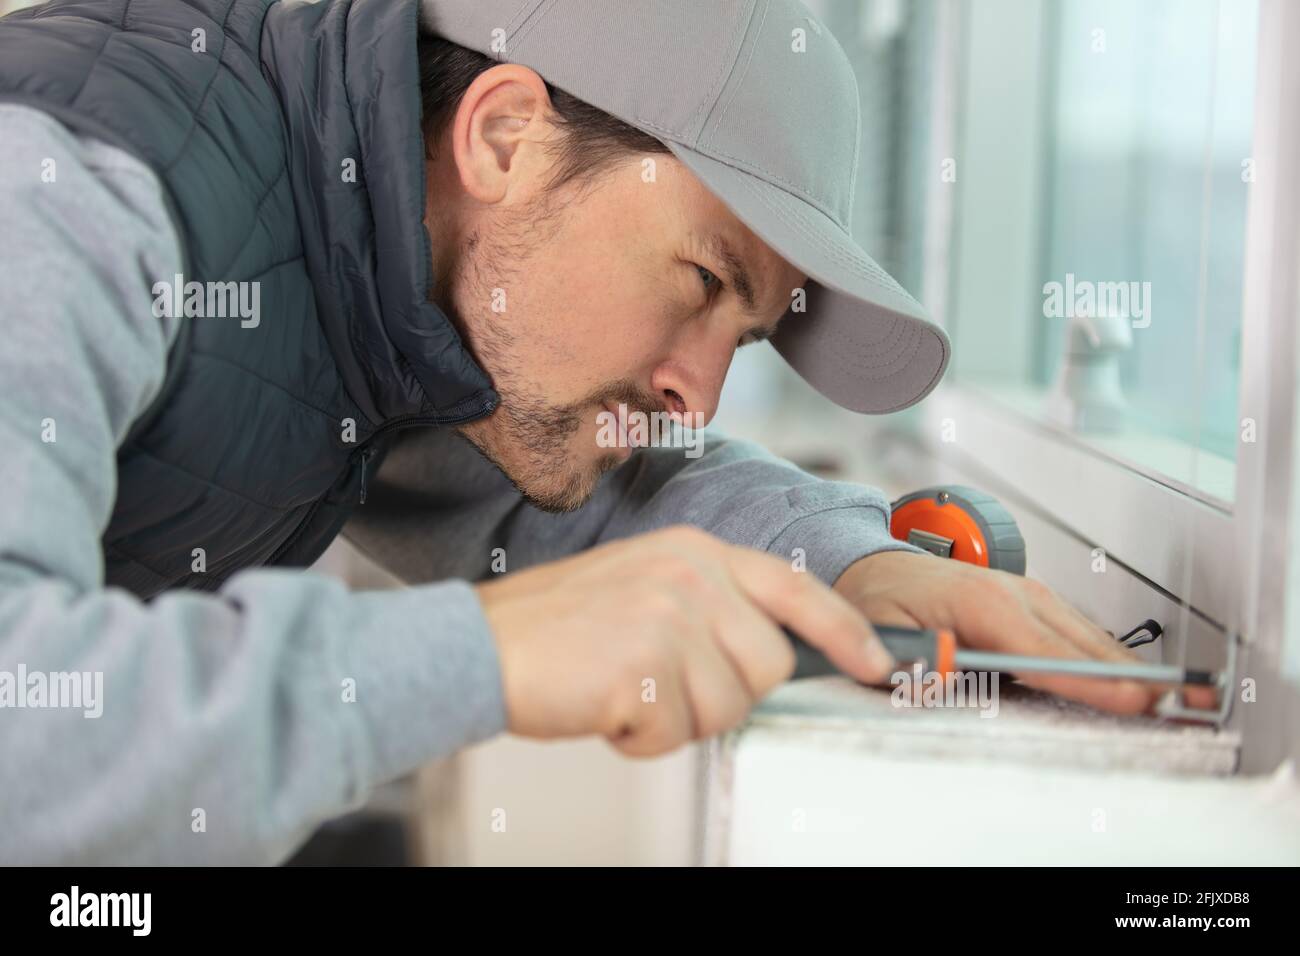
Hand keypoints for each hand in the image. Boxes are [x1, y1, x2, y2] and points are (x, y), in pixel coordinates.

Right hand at [477, 526, 893, 755]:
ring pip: (726, 707)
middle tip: (660, 686)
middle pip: (767, 665)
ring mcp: (669, 614)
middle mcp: (689, 574)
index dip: (843, 631)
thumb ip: (709, 606)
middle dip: (722, 695)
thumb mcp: (644, 586)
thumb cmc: (555, 627)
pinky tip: (604, 704)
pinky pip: (675, 733)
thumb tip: (767, 652)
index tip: (872, 662)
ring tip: (623, 689)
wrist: (480, 643)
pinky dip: (639, 738)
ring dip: (675, 719)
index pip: (793, 588)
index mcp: (693, 550)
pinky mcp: (646, 661)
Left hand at [834, 550, 1215, 714]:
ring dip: (1126, 666)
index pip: (1048, 654)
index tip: (1135, 700)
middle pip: (1083, 645)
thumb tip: (944, 679)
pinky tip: (1128, 677)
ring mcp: (1027, 593)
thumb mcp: (880, 631)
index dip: (1094, 681)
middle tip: (1176, 704)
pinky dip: (1105, 654)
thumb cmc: (878, 598)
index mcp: (981, 602)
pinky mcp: (1031, 599)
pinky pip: (1076, 631)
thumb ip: (912, 661)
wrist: (872, 565)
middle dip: (1130, 676)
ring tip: (1170, 695)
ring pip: (1088, 636)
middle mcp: (1014, 593)